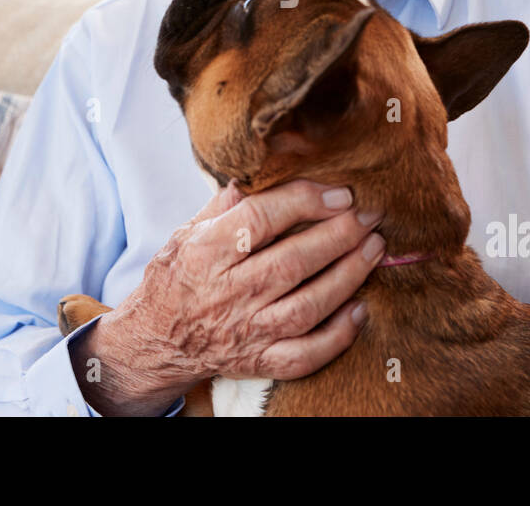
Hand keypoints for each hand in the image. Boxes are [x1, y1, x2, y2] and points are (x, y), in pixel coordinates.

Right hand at [69, 178, 383, 414]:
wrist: (154, 342)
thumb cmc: (176, 278)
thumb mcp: (186, 232)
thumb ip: (225, 203)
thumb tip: (261, 168)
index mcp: (206, 252)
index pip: (260, 220)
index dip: (304, 202)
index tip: (340, 192)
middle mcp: (227, 292)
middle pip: (293, 262)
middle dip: (340, 235)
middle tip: (370, 215)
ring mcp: (246, 330)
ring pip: (307, 306)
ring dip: (348, 276)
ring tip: (375, 248)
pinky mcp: (259, 361)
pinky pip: (305, 355)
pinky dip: (337, 335)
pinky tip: (360, 308)